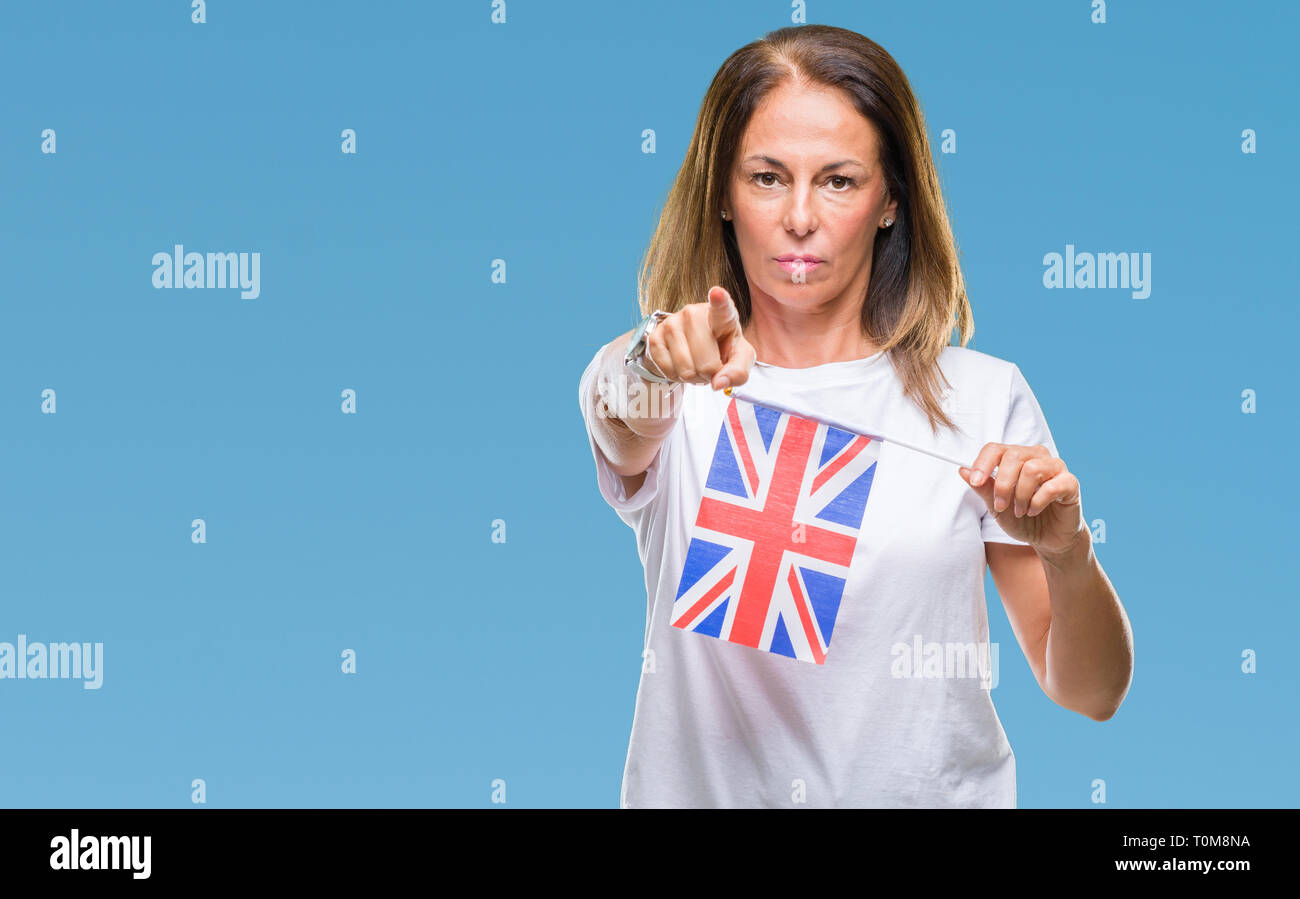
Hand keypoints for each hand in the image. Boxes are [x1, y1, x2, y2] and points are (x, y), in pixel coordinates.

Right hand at [644, 286, 755, 390]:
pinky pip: (668, 371)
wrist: (692, 346)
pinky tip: (681, 365)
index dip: (719, 300)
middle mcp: (694, 313)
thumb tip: (718, 383)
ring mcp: (672, 323)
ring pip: (686, 370)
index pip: (721, 306)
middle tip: (710, 367)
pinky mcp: (654, 336)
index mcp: (723, 314)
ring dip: (693, 377)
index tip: (717, 293)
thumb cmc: (722, 348)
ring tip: (696, 365)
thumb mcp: (739, 359)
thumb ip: (738, 372)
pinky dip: (677, 377)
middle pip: (706, 363)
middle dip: (709, 375)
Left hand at [959, 443, 1088, 557]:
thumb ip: (983, 488)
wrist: (1047, 539)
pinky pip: (1051, 486)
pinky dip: (1037, 502)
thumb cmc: (1022, 519)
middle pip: (1013, 456)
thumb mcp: (996, 506)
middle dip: (1002, 485)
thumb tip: (962, 470)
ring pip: (1032, 469)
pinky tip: (1034, 511)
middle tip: (1001, 506)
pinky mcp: (1070, 482)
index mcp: (1016, 458)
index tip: (975, 481)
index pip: (995, 448)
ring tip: (1020, 511)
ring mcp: (1055, 467)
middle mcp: (1036, 456)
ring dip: (1021, 495)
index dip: (983, 463)